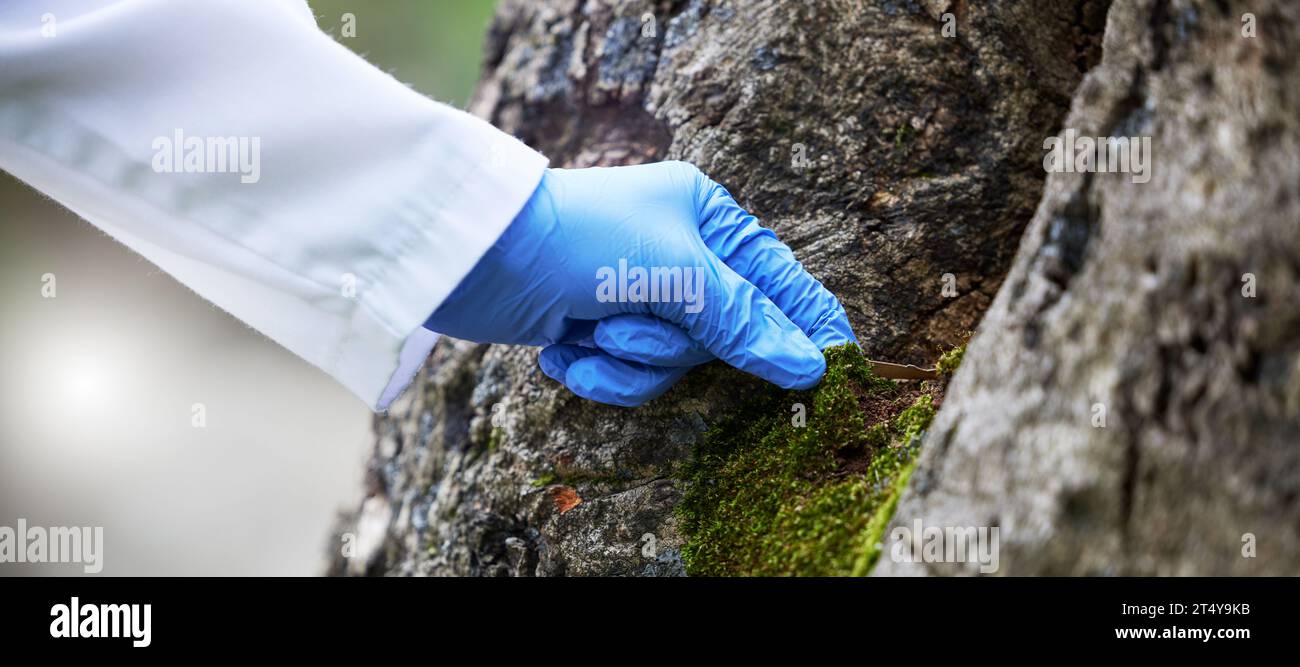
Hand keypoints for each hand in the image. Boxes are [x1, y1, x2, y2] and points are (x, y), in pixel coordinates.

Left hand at [425, 161, 855, 405]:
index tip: (840, 369)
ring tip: (588, 330)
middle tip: (626, 325)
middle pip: (721, 336)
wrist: (476, 256)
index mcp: (708, 218)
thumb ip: (743, 322)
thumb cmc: (581, 241)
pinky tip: (561, 348)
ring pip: (673, 364)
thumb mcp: (674, 273)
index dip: (808, 325)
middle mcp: (680, 253)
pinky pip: (629, 376)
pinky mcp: (601, 326)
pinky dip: (596, 371)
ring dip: (627, 359)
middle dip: (669, 343)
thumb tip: (809, 365)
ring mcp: (638, 293)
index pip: (780, 281)